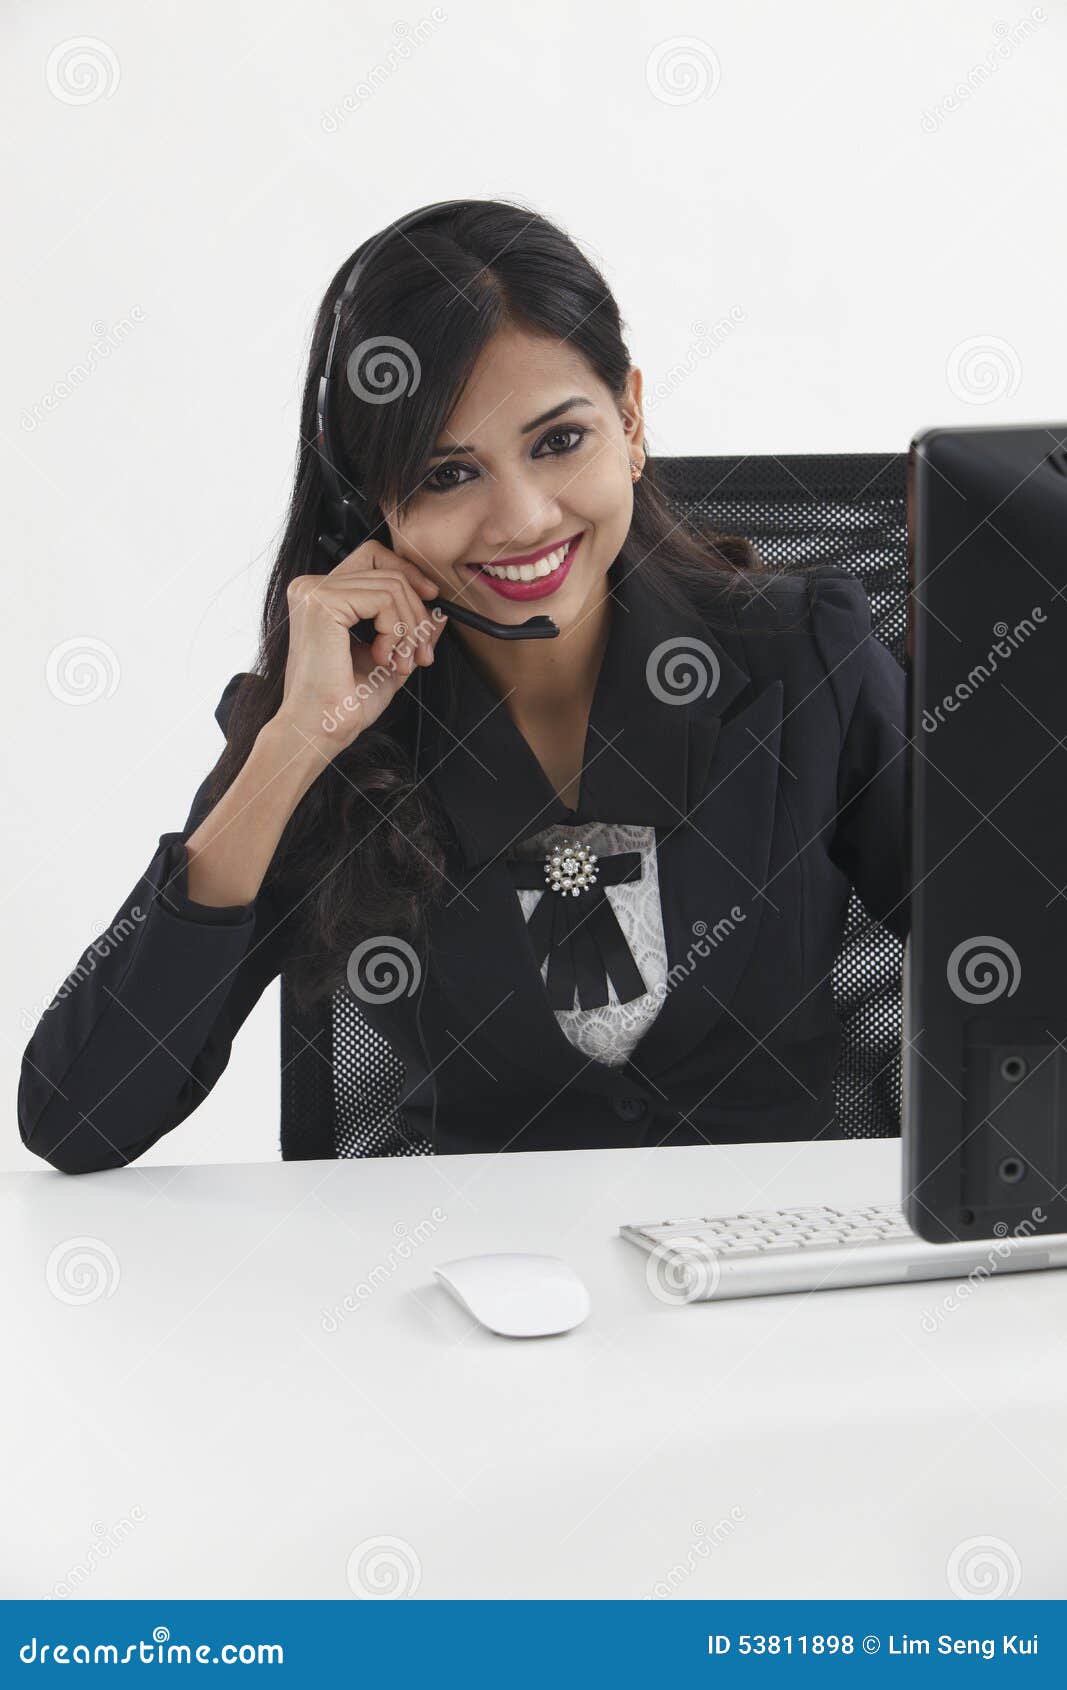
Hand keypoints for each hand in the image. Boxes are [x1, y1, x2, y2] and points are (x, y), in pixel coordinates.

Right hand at [273, 539, 445, 758]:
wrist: (320, 730)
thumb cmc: (344, 703)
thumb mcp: (390, 659)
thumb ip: (410, 632)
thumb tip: (439, 612)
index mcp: (321, 597)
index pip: (373, 557)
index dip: (407, 572)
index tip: (432, 600)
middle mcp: (311, 587)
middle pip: (388, 572)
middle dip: (416, 614)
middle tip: (419, 655)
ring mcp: (313, 591)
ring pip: (391, 585)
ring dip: (408, 630)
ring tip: (398, 664)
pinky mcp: (322, 602)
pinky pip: (383, 599)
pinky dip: (396, 631)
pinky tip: (381, 658)